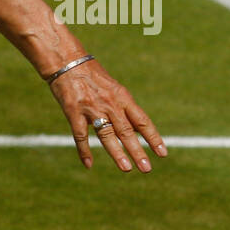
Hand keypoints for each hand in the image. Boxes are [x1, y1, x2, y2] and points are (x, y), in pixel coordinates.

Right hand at [48, 61, 166, 171]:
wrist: (67, 61)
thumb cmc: (92, 75)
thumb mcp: (114, 88)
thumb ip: (124, 108)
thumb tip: (138, 129)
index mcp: (122, 97)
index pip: (142, 121)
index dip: (153, 138)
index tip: (162, 153)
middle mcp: (110, 104)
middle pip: (126, 131)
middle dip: (137, 150)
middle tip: (146, 168)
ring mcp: (92, 108)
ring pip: (107, 135)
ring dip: (117, 153)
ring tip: (126, 168)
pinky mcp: (73, 112)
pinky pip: (80, 135)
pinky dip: (84, 150)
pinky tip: (88, 164)